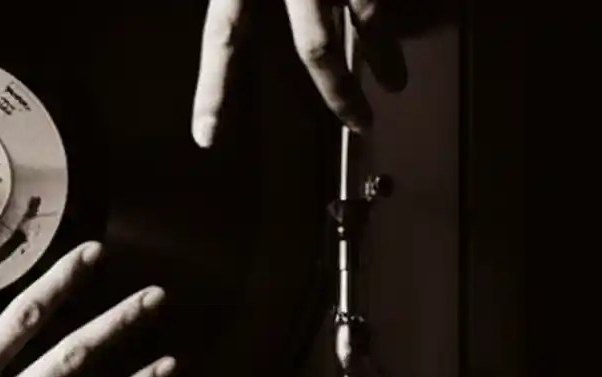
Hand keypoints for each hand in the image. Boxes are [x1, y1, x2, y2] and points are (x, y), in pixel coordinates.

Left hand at [192, 0, 408, 146]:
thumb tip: (236, 16)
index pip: (222, 39)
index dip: (214, 89)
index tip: (205, 137)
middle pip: (315, 45)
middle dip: (340, 91)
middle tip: (360, 125)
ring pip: (364, 14)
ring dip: (382, 53)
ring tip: (396, 83)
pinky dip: (385, 17)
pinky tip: (390, 29)